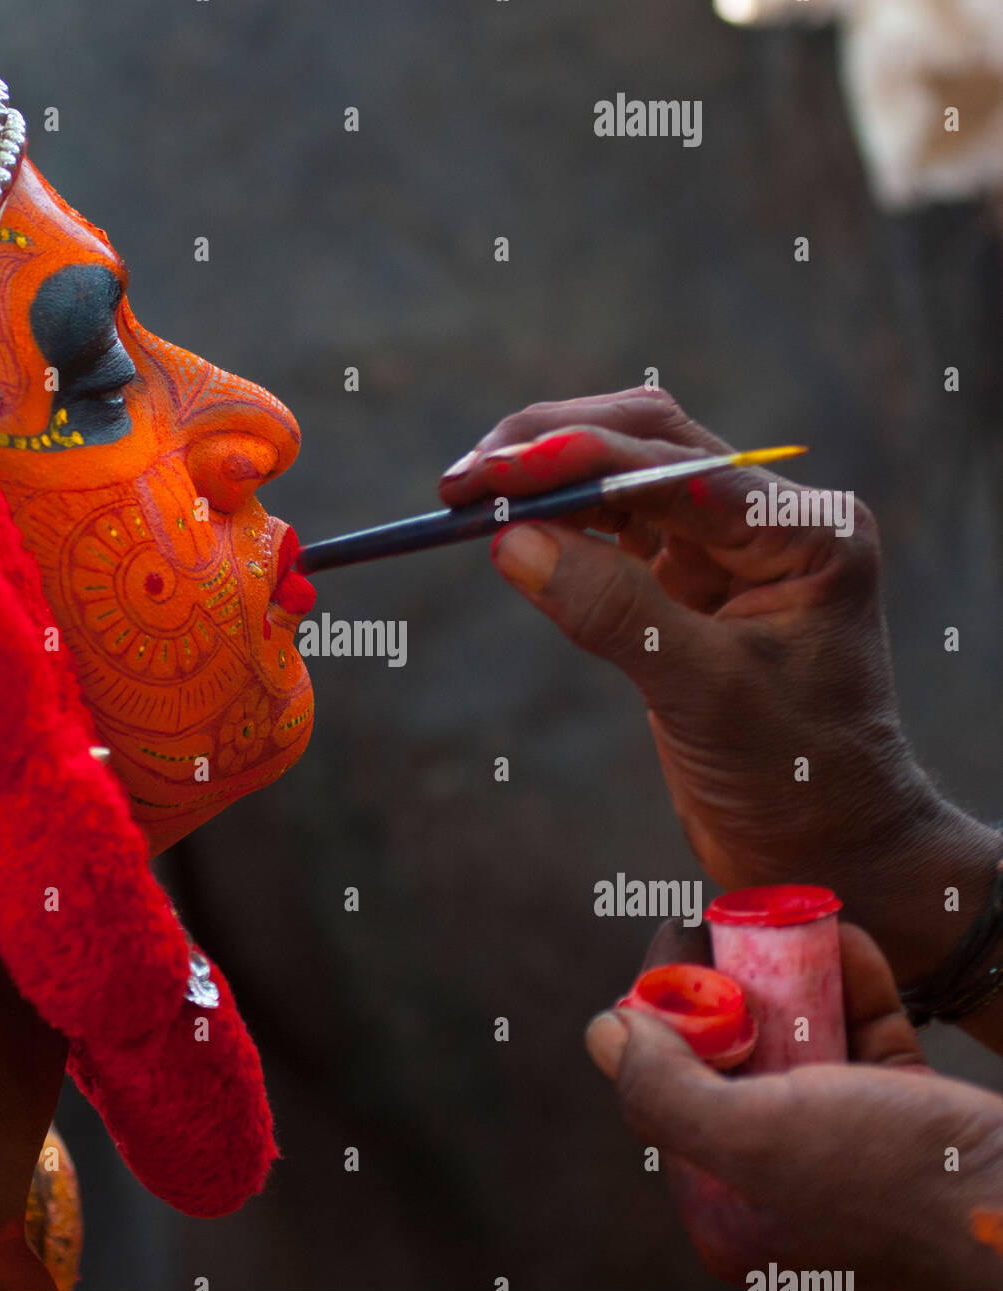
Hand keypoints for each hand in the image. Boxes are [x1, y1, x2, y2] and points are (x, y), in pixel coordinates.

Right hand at [440, 388, 1000, 989]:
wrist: (824, 846)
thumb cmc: (793, 776)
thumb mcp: (703, 693)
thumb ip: (613, 611)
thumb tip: (511, 541)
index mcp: (804, 531)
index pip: (675, 466)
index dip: (576, 459)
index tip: (493, 475)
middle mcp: (769, 522)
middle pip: (649, 443)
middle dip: (553, 448)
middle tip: (466, 476)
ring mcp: (728, 549)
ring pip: (627, 476)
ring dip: (550, 480)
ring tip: (472, 496)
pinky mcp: (690, 584)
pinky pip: (616, 531)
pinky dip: (561, 524)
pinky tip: (514, 530)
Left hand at [587, 921, 1002, 1288]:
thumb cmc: (894, 1180)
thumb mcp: (756, 1140)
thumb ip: (666, 1090)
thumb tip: (606, 1032)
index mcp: (732, 1203)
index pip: (669, 1087)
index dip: (667, 1008)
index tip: (678, 939)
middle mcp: (781, 1176)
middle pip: (733, 1054)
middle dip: (734, 980)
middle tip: (734, 916)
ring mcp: (846, 1140)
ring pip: (799, 1033)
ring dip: (795, 970)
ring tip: (790, 914)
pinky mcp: (904, 1106)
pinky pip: (863, 1030)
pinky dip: (854, 981)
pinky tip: (847, 935)